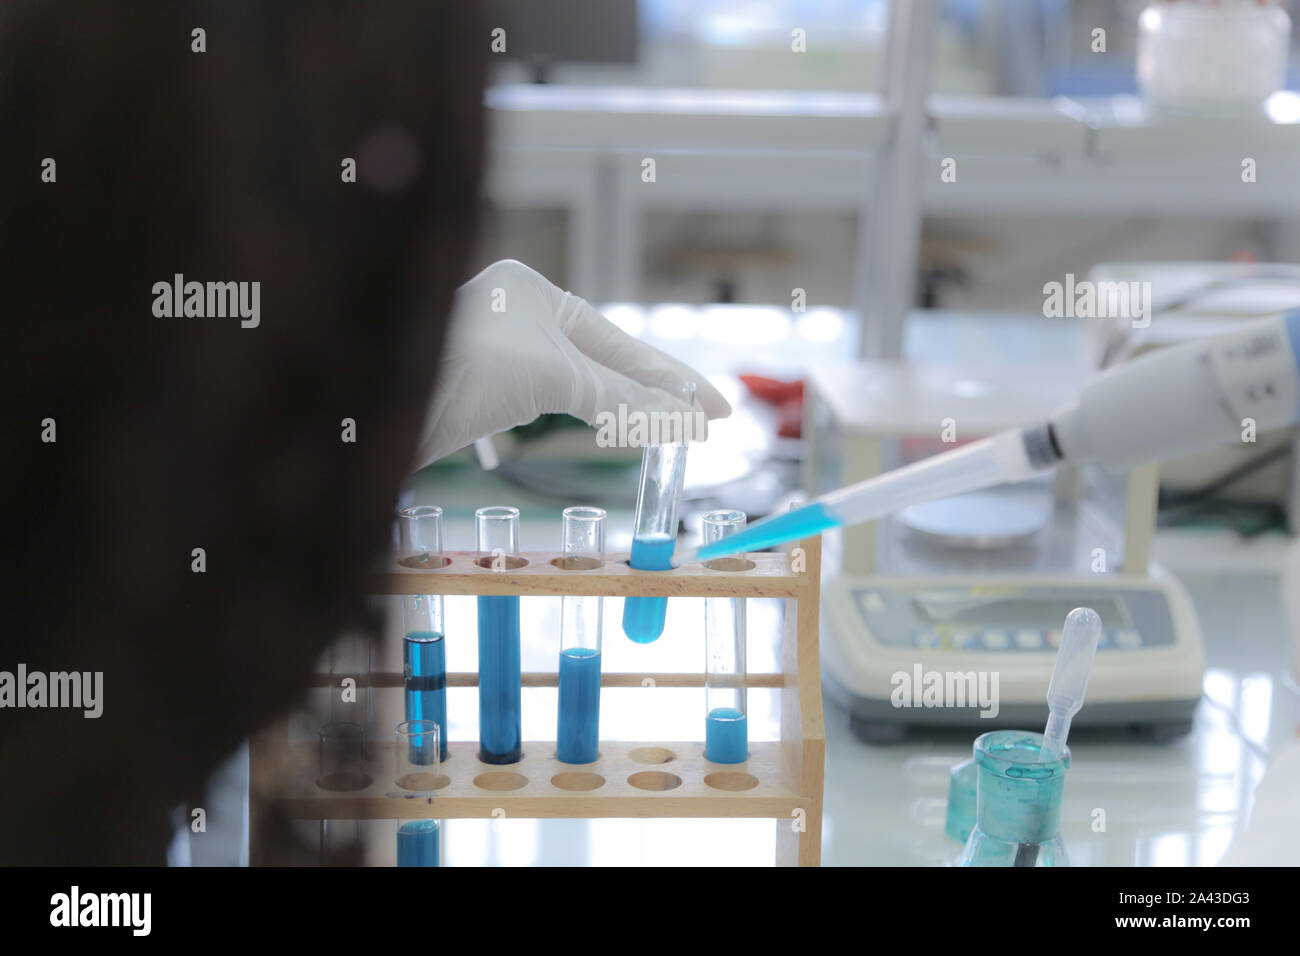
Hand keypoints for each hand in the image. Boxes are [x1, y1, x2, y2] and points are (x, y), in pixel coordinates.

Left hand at [414, 260, 730, 466]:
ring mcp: (500, 356)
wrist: (378, 403)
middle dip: (658, 394)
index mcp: (533, 293)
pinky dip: (592, 420)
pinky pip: (555, 406)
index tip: (718, 407)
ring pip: (581, 386)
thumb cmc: (459, 368)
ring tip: (677, 433)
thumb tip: (682, 419)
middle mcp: (518, 318)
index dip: (674, 378)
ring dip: (628, 410)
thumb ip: (620, 397)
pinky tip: (620, 433)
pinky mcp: (484, 395)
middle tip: (709, 423)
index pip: (620, 342)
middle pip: (606, 362)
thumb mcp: (554, 378)